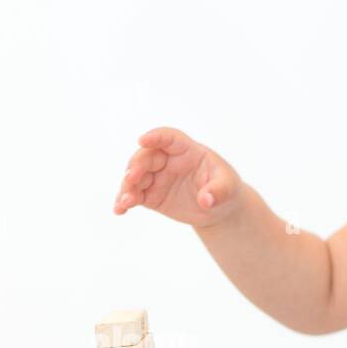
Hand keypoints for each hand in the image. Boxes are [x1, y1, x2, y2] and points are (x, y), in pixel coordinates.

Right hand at [113, 127, 244, 227]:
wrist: (218, 208)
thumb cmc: (224, 188)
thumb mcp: (228, 188)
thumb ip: (218, 191)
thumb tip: (207, 200)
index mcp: (186, 150)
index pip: (169, 138)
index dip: (155, 137)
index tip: (142, 140)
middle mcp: (167, 160)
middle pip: (146, 157)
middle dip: (136, 167)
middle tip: (131, 179)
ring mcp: (157, 177)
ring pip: (135, 177)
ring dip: (127, 187)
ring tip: (124, 202)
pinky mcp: (151, 195)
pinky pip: (134, 196)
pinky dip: (125, 202)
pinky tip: (119, 210)